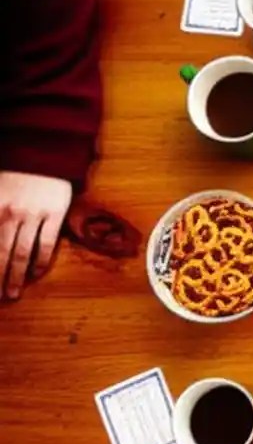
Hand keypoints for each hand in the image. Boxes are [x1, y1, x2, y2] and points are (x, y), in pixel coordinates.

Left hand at [0, 171, 72, 299]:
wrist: (45, 149)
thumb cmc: (14, 169)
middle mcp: (11, 214)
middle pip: (2, 253)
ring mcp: (35, 215)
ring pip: (23, 252)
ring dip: (16, 276)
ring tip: (12, 294)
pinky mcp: (56, 213)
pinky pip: (47, 243)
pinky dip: (41, 261)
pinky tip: (34, 274)